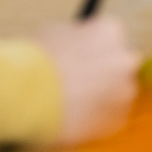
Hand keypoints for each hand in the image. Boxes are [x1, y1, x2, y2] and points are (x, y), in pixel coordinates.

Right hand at [35, 17, 141, 145]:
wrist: (26, 94)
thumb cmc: (36, 60)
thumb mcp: (56, 32)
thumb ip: (77, 37)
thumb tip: (78, 43)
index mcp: (110, 31)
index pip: (111, 39)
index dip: (94, 51)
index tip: (82, 61)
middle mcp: (125, 59)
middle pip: (121, 66)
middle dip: (105, 74)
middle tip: (82, 83)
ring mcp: (125, 92)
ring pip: (118, 94)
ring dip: (102, 98)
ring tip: (73, 104)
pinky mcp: (118, 120)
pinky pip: (111, 119)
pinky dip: (97, 120)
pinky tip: (76, 118)